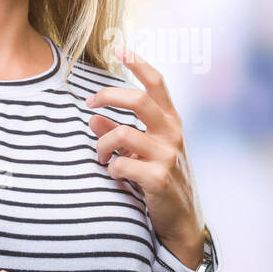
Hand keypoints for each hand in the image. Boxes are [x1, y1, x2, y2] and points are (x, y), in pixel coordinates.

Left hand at [86, 46, 204, 266]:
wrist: (183, 223)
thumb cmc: (162, 183)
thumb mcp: (145, 154)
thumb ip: (120, 135)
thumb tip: (94, 120)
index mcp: (172, 123)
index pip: (158, 84)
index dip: (139, 64)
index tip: (120, 48)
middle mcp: (173, 134)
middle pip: (138, 100)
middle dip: (108, 96)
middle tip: (89, 104)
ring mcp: (168, 156)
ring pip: (122, 134)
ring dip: (102, 146)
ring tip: (99, 158)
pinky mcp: (159, 179)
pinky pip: (121, 166)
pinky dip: (111, 170)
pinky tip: (115, 177)